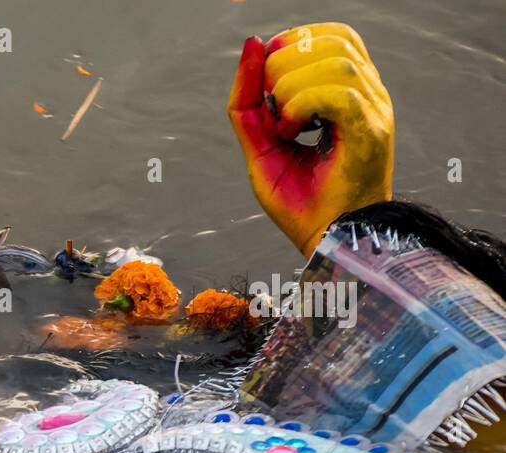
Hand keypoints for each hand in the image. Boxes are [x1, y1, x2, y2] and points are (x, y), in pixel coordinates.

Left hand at [228, 22, 393, 256]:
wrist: (327, 243)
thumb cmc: (300, 203)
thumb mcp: (261, 147)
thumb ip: (249, 104)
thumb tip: (252, 44)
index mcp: (352, 95)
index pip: (333, 38)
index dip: (295, 43)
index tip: (269, 81)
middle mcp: (370, 98)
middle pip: (331, 43)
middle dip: (285, 65)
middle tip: (273, 111)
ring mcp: (375, 113)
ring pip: (336, 62)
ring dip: (291, 88)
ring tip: (285, 127)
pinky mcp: (371, 133)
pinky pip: (338, 93)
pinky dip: (303, 105)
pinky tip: (293, 132)